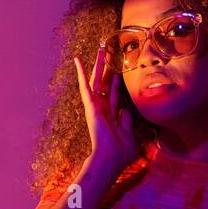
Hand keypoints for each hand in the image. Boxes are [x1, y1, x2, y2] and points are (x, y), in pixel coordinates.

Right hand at [74, 45, 137, 178]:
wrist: (111, 159)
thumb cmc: (121, 153)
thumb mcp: (130, 135)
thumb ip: (128, 121)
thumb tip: (126, 110)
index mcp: (112, 116)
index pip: (115, 94)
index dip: (117, 82)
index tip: (119, 69)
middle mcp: (103, 109)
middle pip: (105, 84)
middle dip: (107, 68)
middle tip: (107, 53)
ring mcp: (95, 106)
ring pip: (96, 81)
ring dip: (97, 65)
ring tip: (100, 49)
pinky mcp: (90, 105)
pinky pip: (84, 86)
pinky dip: (80, 73)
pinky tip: (78, 60)